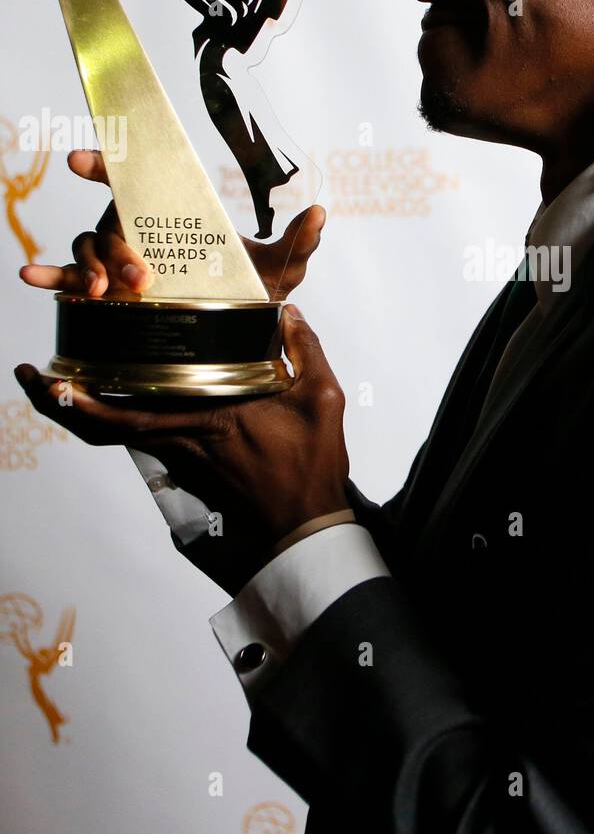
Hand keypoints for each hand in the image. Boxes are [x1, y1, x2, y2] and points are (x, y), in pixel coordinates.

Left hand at [14, 307, 349, 594]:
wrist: (304, 522)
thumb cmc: (312, 464)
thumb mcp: (322, 397)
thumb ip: (305, 348)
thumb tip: (285, 311)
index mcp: (206, 417)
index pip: (122, 413)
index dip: (75, 399)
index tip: (46, 376)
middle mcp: (183, 436)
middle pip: (101, 426)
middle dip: (58, 403)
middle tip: (31, 374)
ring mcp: (184, 452)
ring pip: (117, 433)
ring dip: (83, 410)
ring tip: (62, 377)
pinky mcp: (192, 461)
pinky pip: (141, 435)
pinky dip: (117, 416)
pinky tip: (120, 389)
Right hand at [18, 149, 324, 299]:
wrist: (233, 335)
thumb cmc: (249, 294)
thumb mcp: (277, 273)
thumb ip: (298, 245)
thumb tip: (320, 213)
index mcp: (171, 214)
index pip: (134, 180)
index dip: (105, 164)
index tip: (81, 161)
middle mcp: (137, 230)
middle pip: (110, 224)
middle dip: (117, 245)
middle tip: (142, 274)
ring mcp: (116, 261)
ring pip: (88, 253)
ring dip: (90, 268)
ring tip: (106, 292)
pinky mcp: (104, 292)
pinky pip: (68, 280)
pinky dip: (49, 276)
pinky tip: (33, 278)